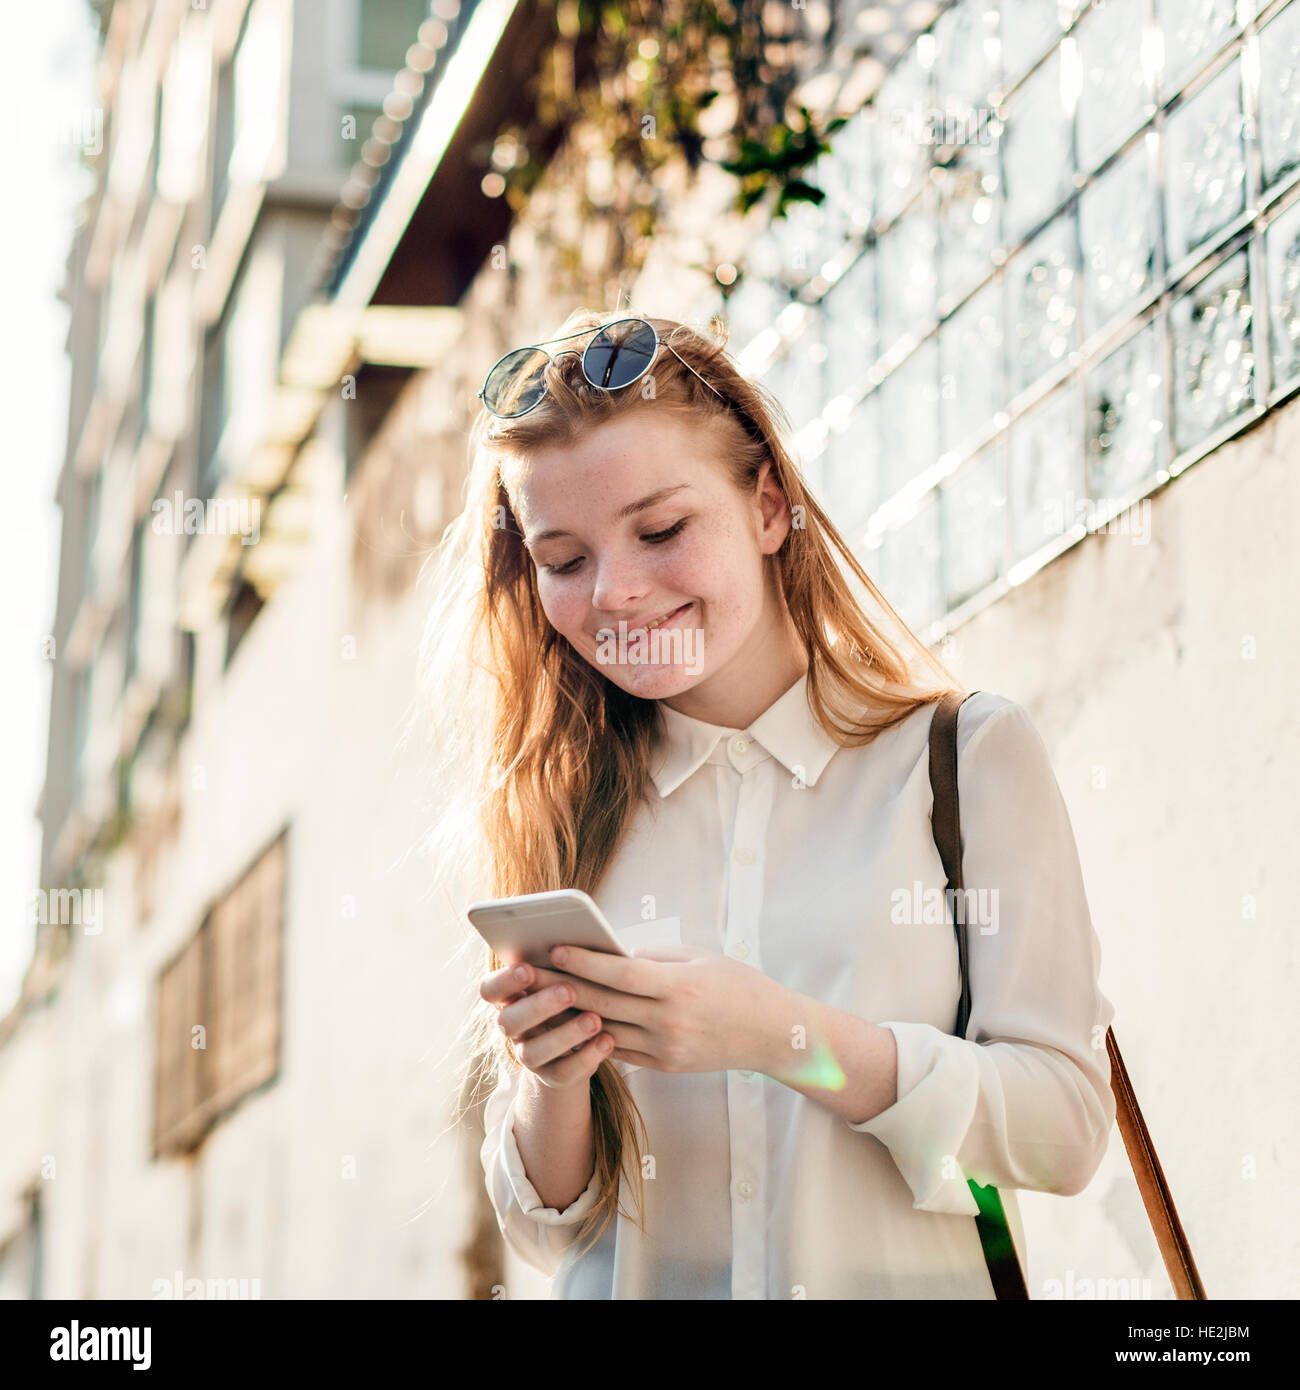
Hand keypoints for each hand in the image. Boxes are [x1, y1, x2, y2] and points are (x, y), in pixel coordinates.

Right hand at [478, 960, 613, 1088]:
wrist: (572, 1044)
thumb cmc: (567, 995)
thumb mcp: (559, 977)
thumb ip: (558, 963)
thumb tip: (575, 936)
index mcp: (507, 997)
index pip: (489, 989)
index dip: (504, 980)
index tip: (527, 967)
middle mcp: (512, 1028)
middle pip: (510, 1021)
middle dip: (540, 1005)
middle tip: (569, 990)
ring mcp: (529, 1055)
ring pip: (536, 1051)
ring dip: (566, 1034)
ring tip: (595, 1019)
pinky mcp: (552, 1077)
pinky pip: (565, 1072)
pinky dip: (587, 1057)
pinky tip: (608, 1040)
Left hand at [541, 942, 787, 1073]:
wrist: (772, 1033)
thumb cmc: (737, 985)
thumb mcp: (699, 958)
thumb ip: (654, 958)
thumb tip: (612, 957)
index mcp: (678, 987)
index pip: (620, 973)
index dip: (584, 962)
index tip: (554, 948)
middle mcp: (669, 1021)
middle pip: (604, 1003)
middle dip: (564, 986)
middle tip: (531, 972)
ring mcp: (665, 1048)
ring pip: (605, 1029)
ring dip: (571, 1015)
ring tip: (542, 997)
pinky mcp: (664, 1066)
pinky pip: (620, 1050)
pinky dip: (593, 1035)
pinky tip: (570, 1022)